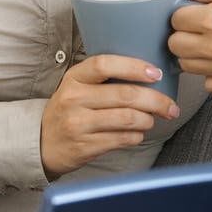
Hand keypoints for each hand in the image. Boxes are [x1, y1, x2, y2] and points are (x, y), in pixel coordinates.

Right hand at [40, 55, 180, 179]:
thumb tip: (148, 74)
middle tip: (170, 106)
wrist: (41, 141)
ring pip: (126, 119)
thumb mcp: (77, 85)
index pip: (105, 64)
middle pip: (124, 95)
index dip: (134, 67)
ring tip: (153, 119)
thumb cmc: (68, 109)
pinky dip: (136, 136)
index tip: (156, 73)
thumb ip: (103, 77)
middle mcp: (74, 99)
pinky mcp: (84, 146)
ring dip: (147, 119)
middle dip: (155, 100)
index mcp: (75, 77)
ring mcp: (78, 124)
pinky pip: (121, 139)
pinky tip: (138, 133)